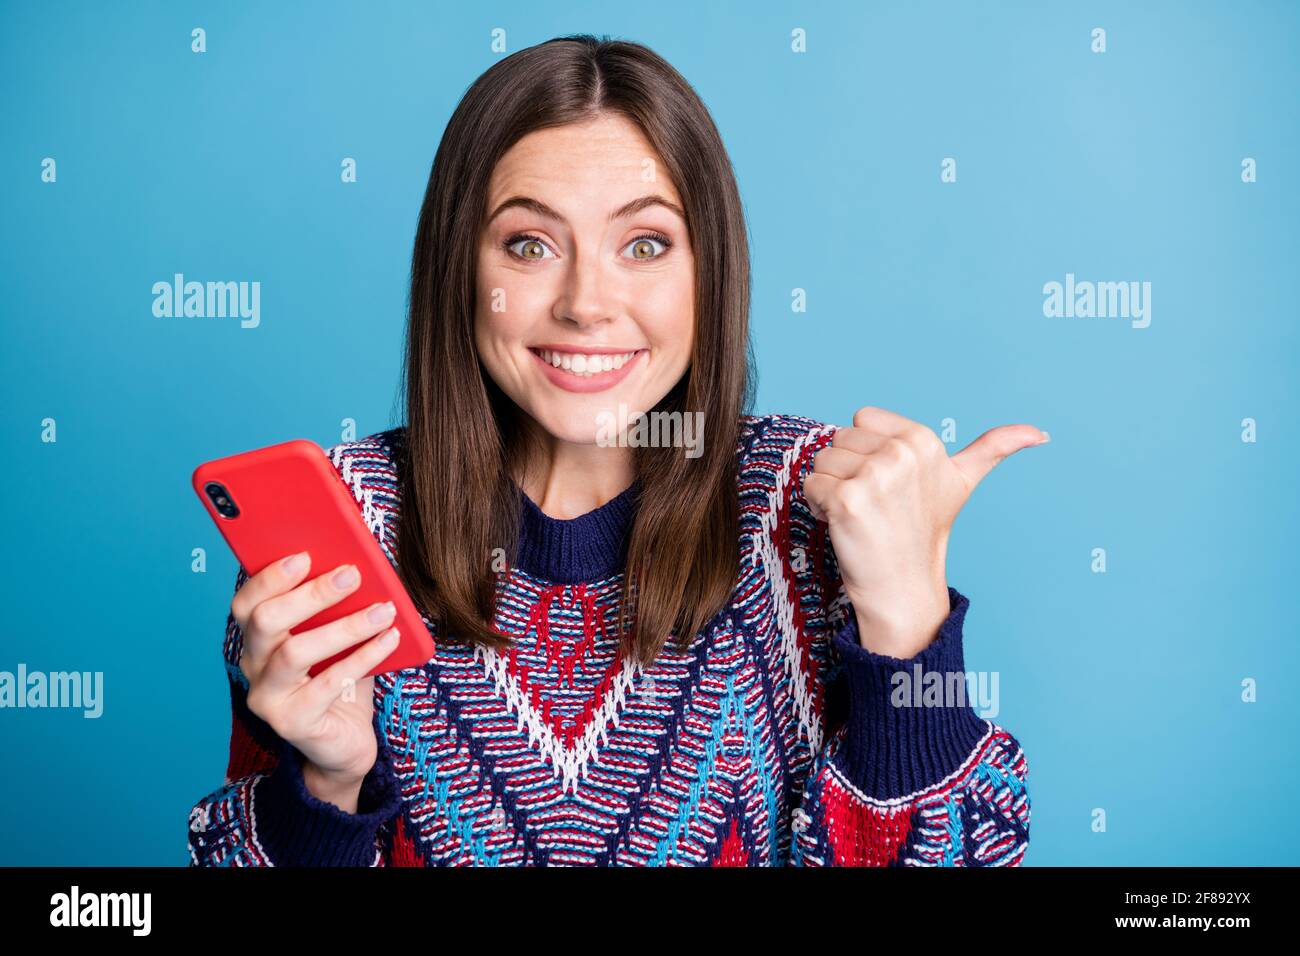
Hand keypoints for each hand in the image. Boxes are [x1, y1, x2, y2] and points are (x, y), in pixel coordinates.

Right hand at [231, 552, 400, 809]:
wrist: (343, 742)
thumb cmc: (340, 677)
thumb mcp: (335, 636)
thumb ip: (334, 606)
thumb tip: (357, 563)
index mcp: (257, 638)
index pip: (246, 602)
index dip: (270, 577)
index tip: (305, 554)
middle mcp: (252, 665)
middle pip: (265, 621)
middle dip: (310, 594)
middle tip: (352, 575)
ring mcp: (267, 697)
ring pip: (295, 652)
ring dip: (344, 627)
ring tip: (383, 610)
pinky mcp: (291, 722)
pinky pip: (328, 684)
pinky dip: (364, 657)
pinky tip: (389, 639)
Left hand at [804, 406, 1047, 657]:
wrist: (904, 586)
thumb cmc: (924, 532)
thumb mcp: (961, 482)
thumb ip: (993, 449)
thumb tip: (1040, 433)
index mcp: (923, 439)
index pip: (859, 421)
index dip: (864, 452)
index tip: (886, 484)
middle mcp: (901, 453)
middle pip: (837, 440)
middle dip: (845, 471)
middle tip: (873, 506)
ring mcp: (875, 476)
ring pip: (821, 462)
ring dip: (829, 490)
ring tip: (861, 516)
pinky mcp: (848, 499)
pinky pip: (810, 486)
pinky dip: (817, 507)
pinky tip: (843, 526)